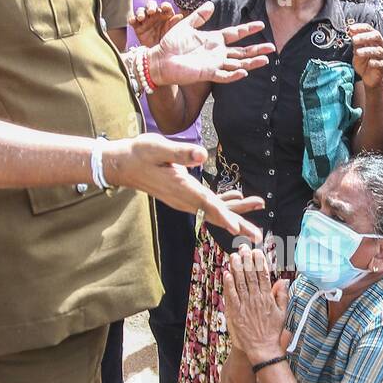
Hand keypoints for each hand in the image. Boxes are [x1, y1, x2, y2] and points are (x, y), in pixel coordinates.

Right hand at [106, 135, 264, 240]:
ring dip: (236, 213)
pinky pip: (207, 204)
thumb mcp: (158, 147)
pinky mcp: (184, 196)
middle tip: (258, 235)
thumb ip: (180, 152)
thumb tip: (203, 154)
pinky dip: (224, 203)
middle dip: (238, 222)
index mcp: (180, 187)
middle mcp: (183, 198)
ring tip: (257, 208)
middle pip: (215, 213)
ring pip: (213, 209)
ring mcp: (184, 200)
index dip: (223, 216)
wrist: (124, 165)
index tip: (238, 228)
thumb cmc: (140, 153)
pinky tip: (238, 198)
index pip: (205, 204)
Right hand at [129, 0, 182, 48]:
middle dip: (151, 6)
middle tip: (151, 11)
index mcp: (165, 15)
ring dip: (141, 13)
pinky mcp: (138, 26)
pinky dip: (132, 19)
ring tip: (141, 17)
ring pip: (141, 11)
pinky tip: (132, 21)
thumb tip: (179, 16)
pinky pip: (133, 20)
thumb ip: (174, 24)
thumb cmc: (168, 43)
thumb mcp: (172, 33)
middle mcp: (155, 15)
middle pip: (151, 5)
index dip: (165, 6)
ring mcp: (146, 20)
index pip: (165, 6)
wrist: (158, 55)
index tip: (165, 7)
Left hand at [149, 2, 275, 85]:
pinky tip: (244, 72)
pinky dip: (233, 75)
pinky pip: (223, 76)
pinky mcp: (207, 73)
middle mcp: (217, 52)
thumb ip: (199, 16)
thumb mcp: (185, 25)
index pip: (235, 34)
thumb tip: (211, 4)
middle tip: (272, 47)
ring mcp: (213, 64)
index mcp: (213, 40)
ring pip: (237, 64)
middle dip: (256, 49)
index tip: (261, 23)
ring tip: (266, 59)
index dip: (248, 29)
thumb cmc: (170, 44)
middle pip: (241, 51)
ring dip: (251, 62)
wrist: (159, 59)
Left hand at [222, 244, 289, 362]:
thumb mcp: (282, 313)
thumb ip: (282, 295)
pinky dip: (229, 284)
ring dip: (237, 268)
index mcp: (268, 298)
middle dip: (247, 260)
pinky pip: (231, 295)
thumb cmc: (272, 332)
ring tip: (234, 256)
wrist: (262, 349)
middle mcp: (256, 299)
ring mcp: (245, 305)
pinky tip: (227, 274)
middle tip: (243, 249)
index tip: (256, 252)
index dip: (259, 262)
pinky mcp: (236, 312)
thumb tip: (283, 281)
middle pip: (250, 275)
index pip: (263, 275)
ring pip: (240, 282)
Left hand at [348, 21, 382, 89]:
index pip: (369, 29)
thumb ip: (356, 42)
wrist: (369, 78)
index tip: (351, 28)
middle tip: (354, 39)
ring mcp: (382, 56)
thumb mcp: (357, 51)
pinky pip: (380, 64)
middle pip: (376, 36)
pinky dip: (375, 63)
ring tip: (357, 52)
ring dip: (367, 50)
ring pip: (378, 50)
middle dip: (365, 36)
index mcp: (373, 40)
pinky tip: (369, 63)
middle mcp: (380, 46)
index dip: (360, 28)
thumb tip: (351, 31)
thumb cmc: (364, 63)